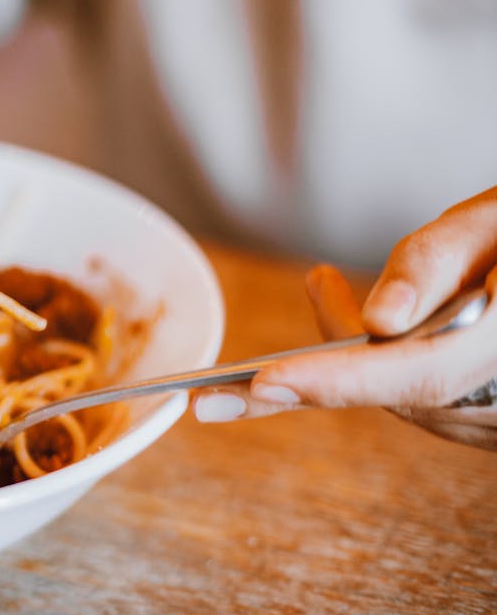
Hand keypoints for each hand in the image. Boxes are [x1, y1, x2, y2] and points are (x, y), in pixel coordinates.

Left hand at [191, 185, 496, 449]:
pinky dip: (372, 361)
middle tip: (209, 395)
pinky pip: (412, 392)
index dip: (334, 380)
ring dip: (342, 355)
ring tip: (321, 281)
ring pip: (396, 394)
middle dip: (307, 378)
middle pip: (391, 392)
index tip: (265, 384)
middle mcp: (496, 396)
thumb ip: (439, 262)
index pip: (412, 372)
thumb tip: (378, 318)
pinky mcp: (480, 415)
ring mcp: (492, 416)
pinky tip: (359, 313)